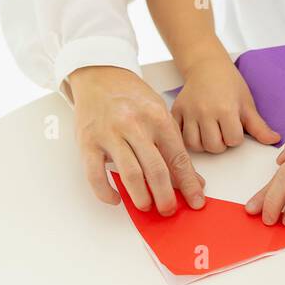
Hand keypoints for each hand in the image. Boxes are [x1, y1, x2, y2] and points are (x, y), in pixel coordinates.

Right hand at [69, 65, 205, 214]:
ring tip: (146, 206)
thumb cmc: (133, 98)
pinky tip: (116, 199)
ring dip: (140, 196)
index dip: (188, 183)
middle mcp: (135, 125)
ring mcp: (110, 134)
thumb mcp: (160, 114)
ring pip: (129, 174)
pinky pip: (96, 174)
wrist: (100, 75)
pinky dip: (105, 192)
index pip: (178, 157)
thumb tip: (193, 180)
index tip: (196, 201)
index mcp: (158, 118)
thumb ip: (174, 146)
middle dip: (165, 196)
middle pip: (156, 169)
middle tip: (168, 210)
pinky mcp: (88, 142)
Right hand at [173, 47, 279, 152]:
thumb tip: (274, 140)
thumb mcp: (246, 103)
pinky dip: (185, 138)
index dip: (236, 137)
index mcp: (225, 109)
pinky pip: (178, 135)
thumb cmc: (229, 83)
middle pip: (213, 146)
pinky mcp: (176, 111)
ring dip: (203, 144)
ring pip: (194, 145)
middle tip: (222, 131)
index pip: (233, 140)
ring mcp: (189, 112)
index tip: (235, 127)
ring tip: (209, 133)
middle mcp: (205, 111)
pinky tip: (195, 130)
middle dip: (220, 143)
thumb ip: (258, 126)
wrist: (207, 65)